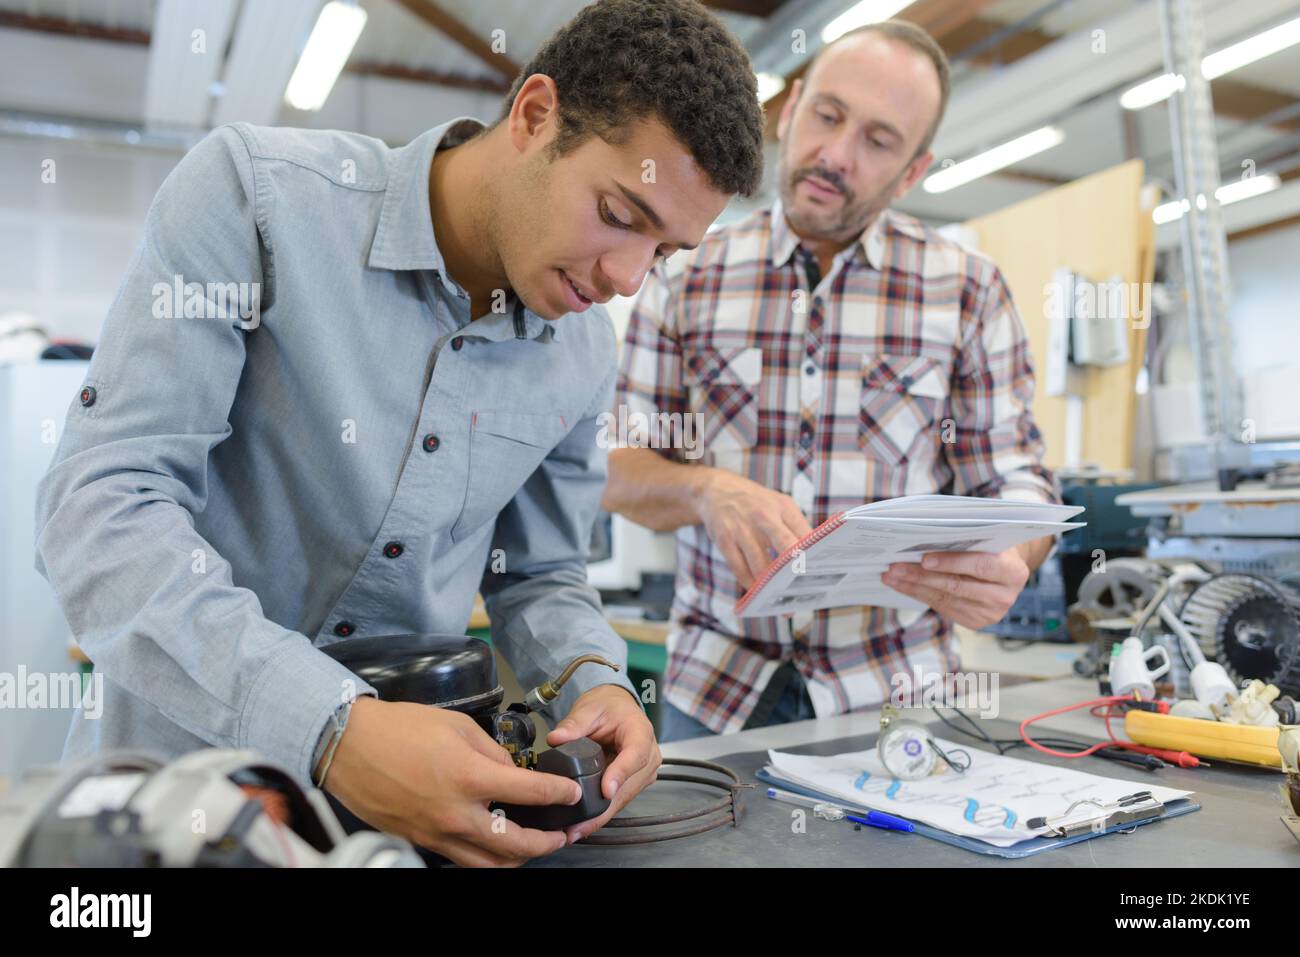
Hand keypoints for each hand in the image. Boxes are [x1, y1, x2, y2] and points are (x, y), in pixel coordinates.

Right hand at [323, 697, 580, 866]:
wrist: (349, 746)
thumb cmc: (400, 729)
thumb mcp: (458, 725)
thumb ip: (493, 752)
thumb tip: (514, 770)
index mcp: (471, 777)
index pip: (532, 793)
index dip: (560, 795)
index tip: (572, 794)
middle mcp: (457, 813)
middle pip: (516, 845)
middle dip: (547, 842)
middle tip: (563, 834)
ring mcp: (437, 834)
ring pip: (489, 865)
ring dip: (518, 859)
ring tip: (533, 846)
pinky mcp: (421, 841)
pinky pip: (461, 859)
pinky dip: (484, 856)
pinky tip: (494, 842)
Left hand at [546, 683, 660, 843]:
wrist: (617, 709)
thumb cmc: (609, 707)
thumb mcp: (590, 708)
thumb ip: (574, 724)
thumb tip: (557, 738)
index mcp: (641, 731)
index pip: (636, 755)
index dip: (621, 774)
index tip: (605, 790)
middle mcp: (648, 755)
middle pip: (629, 786)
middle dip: (604, 808)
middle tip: (580, 824)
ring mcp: (643, 772)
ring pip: (623, 799)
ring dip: (601, 816)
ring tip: (577, 830)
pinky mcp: (633, 784)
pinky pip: (618, 801)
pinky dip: (601, 814)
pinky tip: (583, 825)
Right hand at [696, 469, 812, 588]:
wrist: (716, 489)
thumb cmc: (755, 503)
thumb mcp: (779, 505)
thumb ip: (796, 527)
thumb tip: (814, 559)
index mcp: (783, 507)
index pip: (805, 534)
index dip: (814, 556)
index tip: (821, 575)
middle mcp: (763, 515)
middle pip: (785, 546)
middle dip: (795, 570)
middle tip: (803, 590)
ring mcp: (742, 528)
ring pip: (760, 565)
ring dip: (770, 585)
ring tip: (780, 600)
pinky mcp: (724, 540)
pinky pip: (739, 568)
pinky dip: (749, 583)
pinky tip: (757, 592)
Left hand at [880, 545, 1031, 628]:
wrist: (1006, 571)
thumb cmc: (992, 547)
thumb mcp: (986, 539)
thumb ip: (965, 539)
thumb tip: (921, 537)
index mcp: (1014, 572)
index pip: (980, 566)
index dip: (952, 562)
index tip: (924, 558)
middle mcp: (1004, 597)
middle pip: (956, 586)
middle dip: (922, 576)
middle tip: (895, 567)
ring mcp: (990, 614)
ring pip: (945, 599)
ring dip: (913, 587)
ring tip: (891, 575)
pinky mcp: (976, 622)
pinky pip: (942, 608)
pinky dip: (919, 595)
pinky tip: (903, 585)